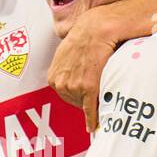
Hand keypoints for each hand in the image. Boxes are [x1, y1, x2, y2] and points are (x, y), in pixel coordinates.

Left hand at [48, 10, 117, 131]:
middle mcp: (61, 84)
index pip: (65, 97)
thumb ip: (65, 70)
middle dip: (85, 100)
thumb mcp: (66, 54)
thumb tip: (72, 77)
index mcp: (53, 78)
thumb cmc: (84, 38)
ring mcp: (75, 87)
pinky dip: (93, 120)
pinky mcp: (89, 88)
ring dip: (94, 103)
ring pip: (85, 105)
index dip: (77, 97)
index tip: (85, 99)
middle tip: (97, 93)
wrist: (96, 29)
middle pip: (75, 103)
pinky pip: (90, 109)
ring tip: (103, 91)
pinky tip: (94, 127)